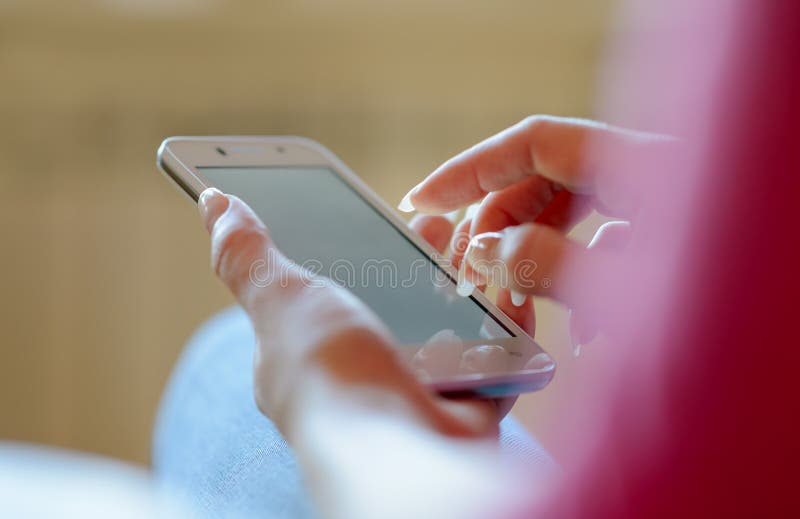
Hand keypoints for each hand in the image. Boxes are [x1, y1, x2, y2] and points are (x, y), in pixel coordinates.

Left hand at [197, 188, 531, 517]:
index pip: (327, 293)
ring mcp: (413, 397)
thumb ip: (250, 256)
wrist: (399, 450)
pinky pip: (491, 366)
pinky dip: (506, 334)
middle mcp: (360, 380)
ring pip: (445, 335)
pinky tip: (512, 299)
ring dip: (463, 292)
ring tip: (480, 249)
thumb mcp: (281, 300)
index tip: (374, 211)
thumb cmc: (329, 378)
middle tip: (437, 224)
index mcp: (309, 356)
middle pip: (392, 309)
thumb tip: (212, 203)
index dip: (349, 251)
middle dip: (415, 261)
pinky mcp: (463, 412)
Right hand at [399, 115, 673, 350]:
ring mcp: (670, 205)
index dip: (470, 170)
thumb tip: (487, 250)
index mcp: (649, 165)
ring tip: (511, 305)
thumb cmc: (726, 327)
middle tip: (465, 279)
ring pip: (572, 213)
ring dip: (532, 257)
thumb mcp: (630, 296)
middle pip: (547, 179)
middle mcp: (656, 173)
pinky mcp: (678, 239)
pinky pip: (607, 244)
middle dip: (498, 229)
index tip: (422, 201)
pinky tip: (582, 330)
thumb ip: (548, 265)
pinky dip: (579, 278)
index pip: (534, 142)